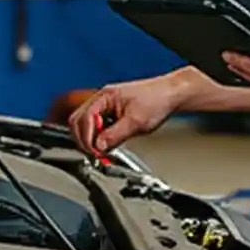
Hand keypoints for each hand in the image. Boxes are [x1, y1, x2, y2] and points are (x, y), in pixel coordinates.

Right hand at [68, 75, 184, 154]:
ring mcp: (106, 106)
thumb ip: (115, 135)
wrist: (172, 94)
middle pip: (78, 121)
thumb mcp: (136, 122)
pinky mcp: (112, 112)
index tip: (95, 152)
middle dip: (84, 139)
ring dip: (91, 139)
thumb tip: (99, 147)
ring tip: (102, 152)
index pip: (84, 118)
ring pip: (86, 124)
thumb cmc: (158, 100)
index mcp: (104, 97)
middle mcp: (102, 100)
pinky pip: (97, 126)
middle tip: (95, 154)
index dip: (86, 138)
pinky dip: (99, 137)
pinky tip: (108, 144)